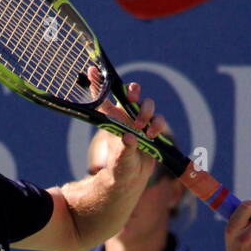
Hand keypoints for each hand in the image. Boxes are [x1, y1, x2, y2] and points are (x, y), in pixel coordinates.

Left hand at [88, 68, 166, 190]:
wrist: (133, 178)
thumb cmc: (119, 167)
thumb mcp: (119, 159)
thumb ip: (123, 148)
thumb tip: (129, 138)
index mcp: (112, 119)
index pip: (103, 98)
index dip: (97, 83)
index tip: (92, 71)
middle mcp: (125, 116)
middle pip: (131, 93)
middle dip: (133, 91)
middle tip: (132, 98)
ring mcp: (140, 121)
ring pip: (147, 104)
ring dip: (146, 112)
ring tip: (141, 127)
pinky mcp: (152, 128)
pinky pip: (159, 119)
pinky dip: (157, 124)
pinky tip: (152, 135)